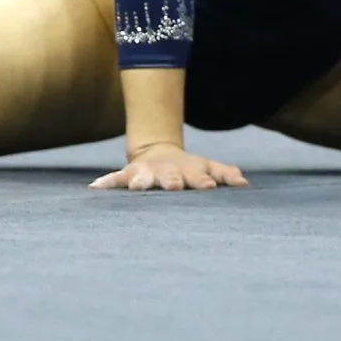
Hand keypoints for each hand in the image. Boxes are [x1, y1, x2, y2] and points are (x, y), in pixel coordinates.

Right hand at [91, 143, 248, 191]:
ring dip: (139, 182)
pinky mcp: (127, 175)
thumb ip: (226, 174)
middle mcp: (166, 172)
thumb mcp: (208, 167)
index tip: (208, 187)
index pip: (198, 177)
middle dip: (171, 182)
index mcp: (188, 171)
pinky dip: (106, 183)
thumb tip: (244, 184)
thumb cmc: (189, 169)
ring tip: (135, 187)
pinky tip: (95, 188)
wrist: (157, 153)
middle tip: (173, 188)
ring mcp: (146, 173)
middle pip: (170, 177)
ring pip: (142, 178)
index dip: (202, 181)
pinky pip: (115, 179)